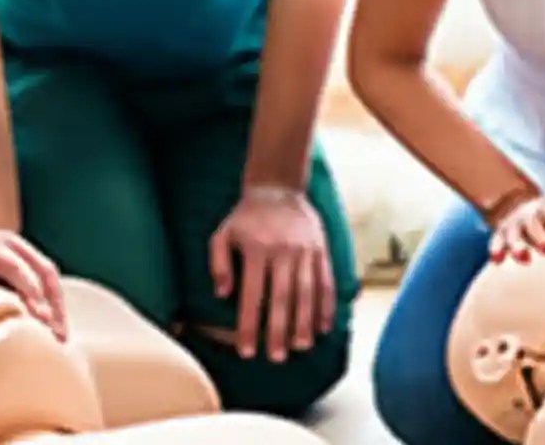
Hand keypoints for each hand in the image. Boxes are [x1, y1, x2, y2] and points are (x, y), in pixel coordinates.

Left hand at [0, 227, 65, 339]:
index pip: (16, 267)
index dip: (30, 293)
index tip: (40, 319)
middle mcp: (9, 242)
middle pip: (42, 270)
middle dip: (52, 303)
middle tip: (57, 334)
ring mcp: (21, 248)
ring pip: (50, 275)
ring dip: (58, 305)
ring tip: (61, 335)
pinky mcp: (26, 260)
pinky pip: (46, 279)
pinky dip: (53, 302)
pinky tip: (55, 325)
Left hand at [209, 185, 333, 361]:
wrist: (278, 188)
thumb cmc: (245, 218)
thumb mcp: (222, 234)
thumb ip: (218, 264)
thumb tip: (222, 295)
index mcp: (257, 249)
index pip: (253, 295)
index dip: (249, 325)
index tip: (247, 350)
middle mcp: (284, 251)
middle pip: (283, 298)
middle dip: (279, 331)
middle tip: (276, 357)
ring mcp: (305, 251)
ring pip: (307, 292)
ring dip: (304, 322)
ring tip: (300, 347)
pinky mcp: (320, 250)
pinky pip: (325, 281)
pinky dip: (325, 305)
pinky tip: (323, 326)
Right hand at [488, 196, 544, 263]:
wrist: (517, 204)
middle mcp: (535, 213)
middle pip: (538, 221)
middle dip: (542, 235)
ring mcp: (517, 223)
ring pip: (516, 232)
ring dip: (519, 244)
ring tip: (524, 258)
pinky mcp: (501, 232)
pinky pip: (496, 240)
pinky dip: (496, 248)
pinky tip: (497, 260)